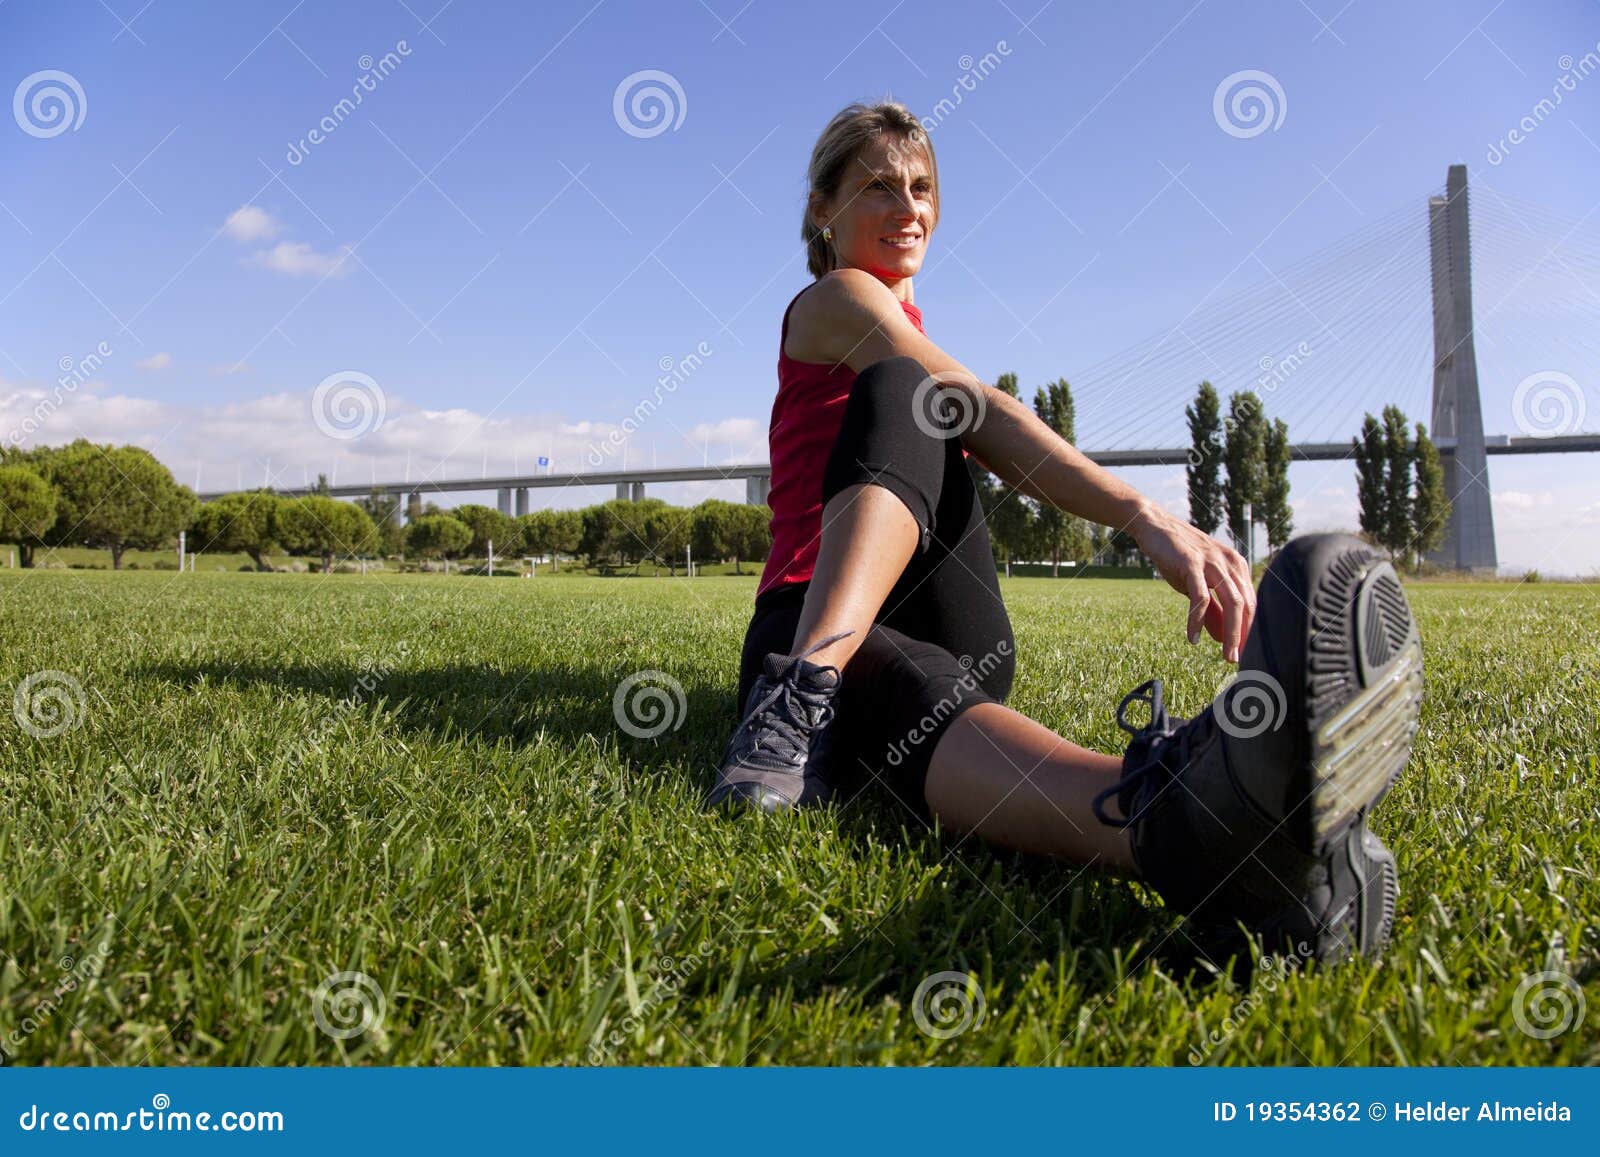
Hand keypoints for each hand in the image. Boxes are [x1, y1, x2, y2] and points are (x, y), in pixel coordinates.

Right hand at [1127, 503, 1255, 662]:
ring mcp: (1212, 562)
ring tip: (1227, 654)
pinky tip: (1193, 637)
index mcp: (1237, 567)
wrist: (1155, 526)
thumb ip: (1213, 609)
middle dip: (1245, 635)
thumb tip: (1222, 636)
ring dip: (1231, 632)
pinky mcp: (1192, 563)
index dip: (1251, 629)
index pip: (1252, 603)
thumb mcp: (1198, 584)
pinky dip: (1197, 620)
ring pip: (1231, 602)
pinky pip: (1201, 597)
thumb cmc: (1178, 556)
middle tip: (1240, 659)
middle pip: (1246, 605)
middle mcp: (1230, 563)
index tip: (1247, 653)